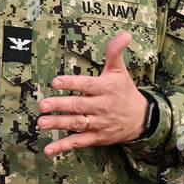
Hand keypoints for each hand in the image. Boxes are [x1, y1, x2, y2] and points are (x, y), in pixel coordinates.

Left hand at [38, 32, 148, 155]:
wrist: (141, 120)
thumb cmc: (124, 92)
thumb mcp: (120, 72)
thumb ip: (115, 52)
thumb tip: (125, 33)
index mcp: (106, 88)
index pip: (86, 85)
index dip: (72, 83)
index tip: (56, 81)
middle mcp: (102, 106)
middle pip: (79, 106)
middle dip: (60, 105)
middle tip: (43, 104)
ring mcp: (98, 123)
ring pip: (76, 124)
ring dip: (58, 124)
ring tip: (41, 123)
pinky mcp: (96, 137)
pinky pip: (79, 142)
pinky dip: (64, 147)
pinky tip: (49, 150)